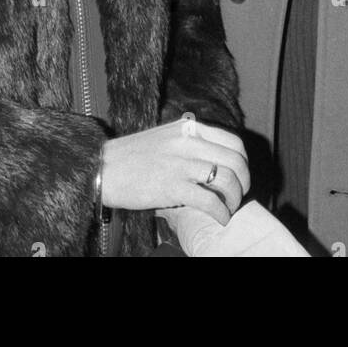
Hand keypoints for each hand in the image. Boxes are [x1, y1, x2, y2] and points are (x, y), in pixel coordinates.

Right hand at [102, 118, 249, 226]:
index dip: (243, 162)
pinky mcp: (173, 186)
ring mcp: (181, 163)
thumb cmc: (133, 156)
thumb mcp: (166, 137)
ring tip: (228, 209)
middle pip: (235, 161)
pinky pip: (209, 200)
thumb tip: (213, 160)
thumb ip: (190, 142)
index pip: (233, 141)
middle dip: (243, 183)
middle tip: (238, 196)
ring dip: (234, 199)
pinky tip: (220, 218)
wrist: (104, 167)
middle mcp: (189, 142)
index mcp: (189, 128)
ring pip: (227, 180)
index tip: (241, 176)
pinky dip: (220, 212)